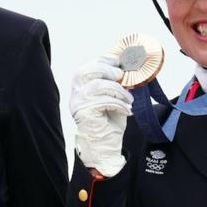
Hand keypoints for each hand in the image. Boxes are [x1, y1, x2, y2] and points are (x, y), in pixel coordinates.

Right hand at [70, 56, 132, 176]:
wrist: (105, 146)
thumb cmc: (108, 123)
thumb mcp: (114, 98)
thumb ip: (115, 84)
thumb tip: (127, 70)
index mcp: (81, 88)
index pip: (87, 67)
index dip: (103, 61)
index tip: (119, 62)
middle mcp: (76, 94)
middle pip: (87, 70)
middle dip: (107, 69)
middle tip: (122, 76)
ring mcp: (78, 102)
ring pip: (98, 84)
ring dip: (118, 90)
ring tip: (129, 99)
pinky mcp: (84, 112)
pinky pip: (104, 100)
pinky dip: (119, 103)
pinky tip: (127, 110)